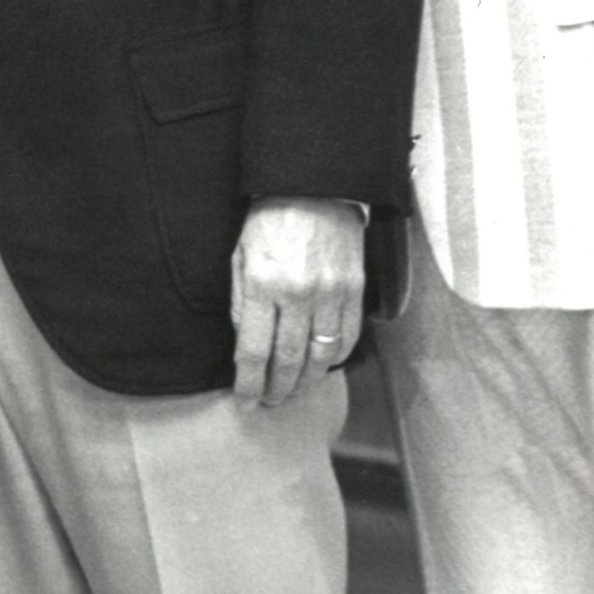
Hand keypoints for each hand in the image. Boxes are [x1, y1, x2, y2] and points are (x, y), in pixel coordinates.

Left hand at [230, 196, 365, 405]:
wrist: (313, 189)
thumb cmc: (268, 221)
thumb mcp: (239, 256)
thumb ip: (242, 302)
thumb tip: (246, 344)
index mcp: (262, 284)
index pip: (254, 350)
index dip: (249, 383)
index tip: (245, 401)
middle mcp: (298, 294)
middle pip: (288, 360)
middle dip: (277, 390)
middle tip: (269, 404)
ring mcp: (330, 294)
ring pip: (321, 356)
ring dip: (306, 381)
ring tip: (293, 392)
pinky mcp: (354, 290)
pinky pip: (347, 337)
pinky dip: (334, 359)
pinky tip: (320, 367)